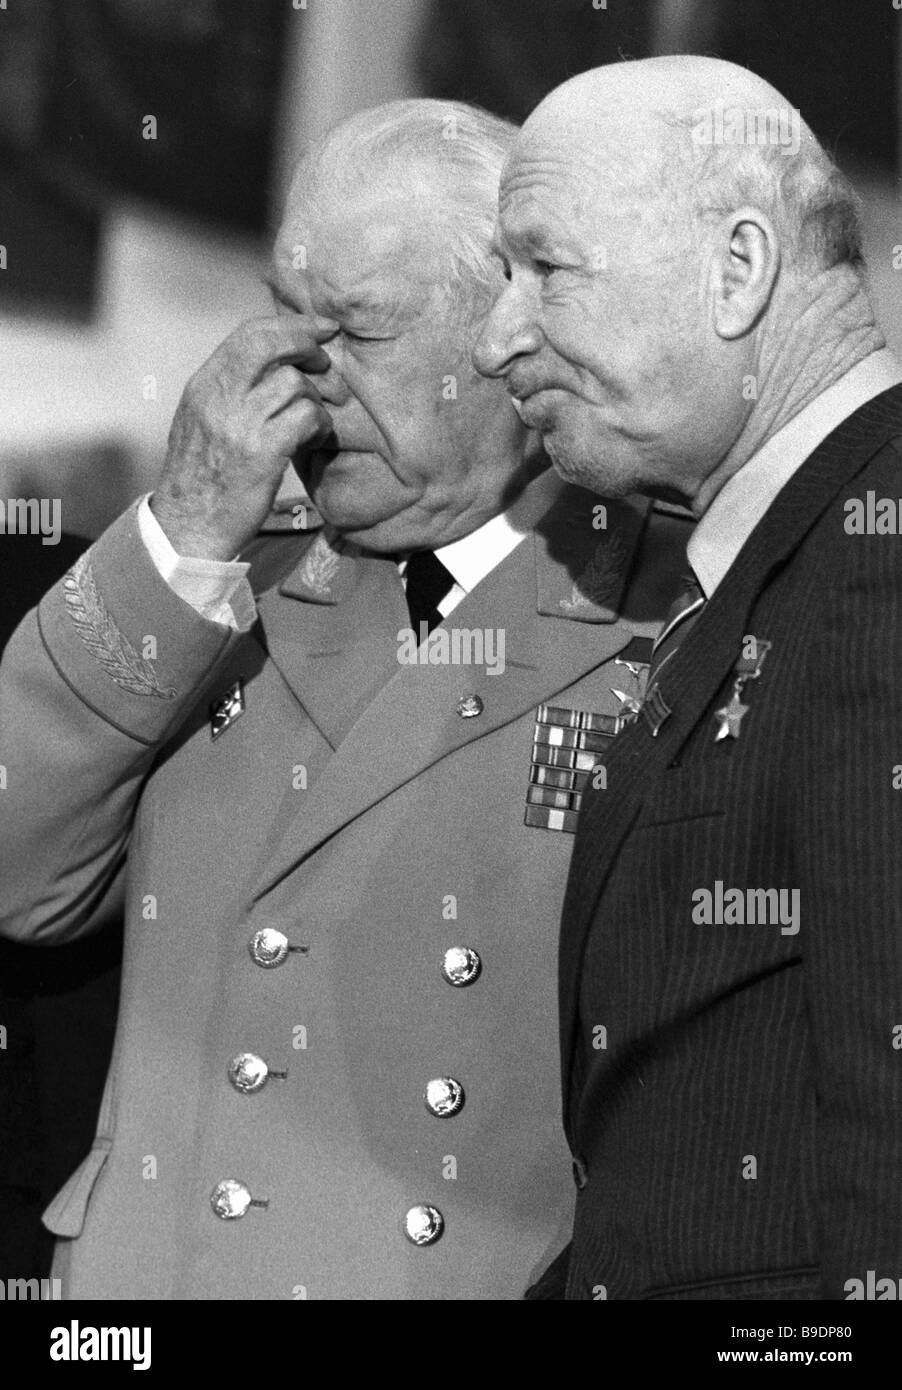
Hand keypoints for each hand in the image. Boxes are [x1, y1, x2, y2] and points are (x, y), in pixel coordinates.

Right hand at [151, 315, 335, 559]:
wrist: (190, 527)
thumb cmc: (203, 478)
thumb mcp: (202, 422)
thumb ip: (232, 389)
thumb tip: (276, 360)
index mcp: (204, 386)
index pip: (249, 334)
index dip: (292, 326)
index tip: (320, 329)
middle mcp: (219, 398)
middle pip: (272, 344)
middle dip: (308, 347)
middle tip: (326, 366)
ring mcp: (240, 424)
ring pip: (295, 383)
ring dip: (318, 399)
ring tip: (316, 420)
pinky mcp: (263, 452)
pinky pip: (307, 417)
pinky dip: (321, 425)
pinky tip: (316, 439)